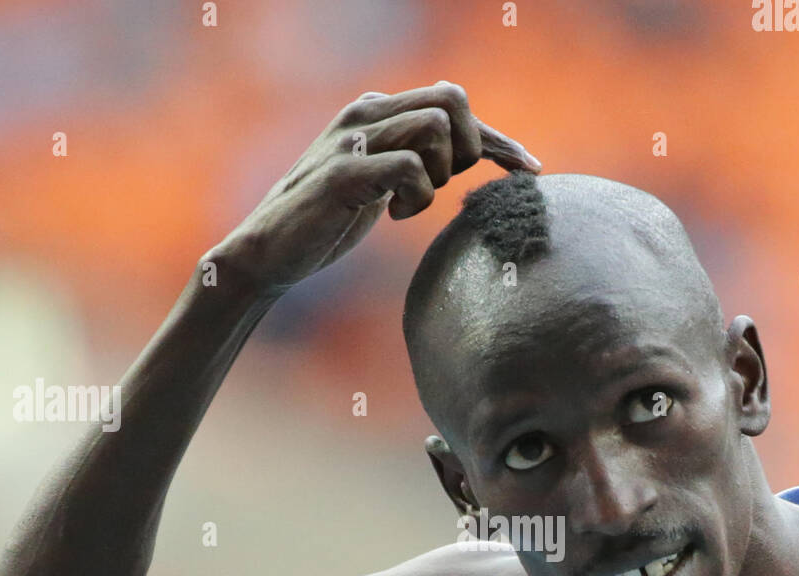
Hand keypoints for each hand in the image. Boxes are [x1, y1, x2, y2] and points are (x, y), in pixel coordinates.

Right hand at [209, 82, 540, 295]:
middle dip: (471, 149)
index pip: (455, 105)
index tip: (529, 170)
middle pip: (454, 100)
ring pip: (437, 127)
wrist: (269, 251)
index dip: (498, 139)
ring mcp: (354, 138)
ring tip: (409, 206)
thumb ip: (415, 160)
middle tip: (446, 188)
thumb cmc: (328, 219)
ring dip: (441, 174)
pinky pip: (411, 167)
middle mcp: (367, 111)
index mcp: (378, 109)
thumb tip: (467, 157)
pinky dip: (417, 196)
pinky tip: (392, 216)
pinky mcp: (344, 172)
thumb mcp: (381, 182)